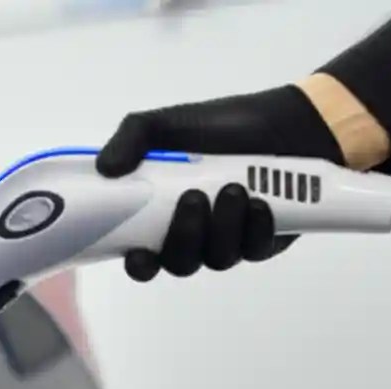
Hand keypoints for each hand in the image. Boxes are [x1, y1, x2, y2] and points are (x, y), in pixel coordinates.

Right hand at [97, 85, 345, 280]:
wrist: (285, 122)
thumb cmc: (219, 126)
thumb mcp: (165, 124)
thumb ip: (131, 139)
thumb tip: (104, 167)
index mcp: (158, 218)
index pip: (141, 257)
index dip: (139, 264)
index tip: (138, 253)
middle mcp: (190, 237)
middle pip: (179, 263)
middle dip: (184, 237)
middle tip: (194, 198)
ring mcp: (226, 241)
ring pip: (217, 258)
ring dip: (223, 228)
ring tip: (234, 190)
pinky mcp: (262, 240)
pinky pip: (254, 250)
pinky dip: (255, 229)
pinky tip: (259, 204)